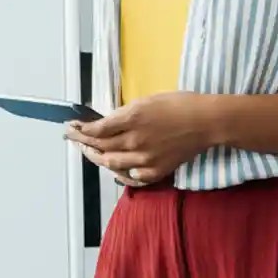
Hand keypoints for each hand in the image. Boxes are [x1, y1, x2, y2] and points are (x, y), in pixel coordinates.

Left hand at [64, 92, 226, 186]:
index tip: (71, 127)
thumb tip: (106, 122)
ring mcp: (144, 160)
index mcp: (131, 119)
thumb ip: (124, 114)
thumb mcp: (146, 101)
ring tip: (90, 152)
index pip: (97, 130)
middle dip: (83, 143)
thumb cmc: (178, 104)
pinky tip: (114, 167)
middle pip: (100, 148)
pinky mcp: (155, 172)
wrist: (205, 122)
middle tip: (75, 139)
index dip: (81, 130)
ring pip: (111, 164)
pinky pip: (130, 176)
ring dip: (97, 158)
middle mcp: (134, 141)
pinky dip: (119, 172)